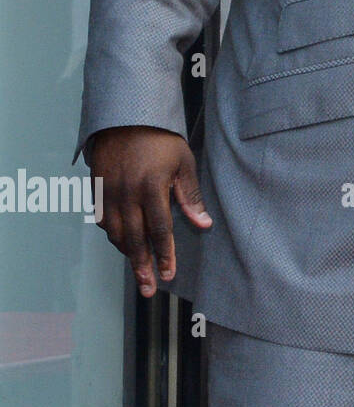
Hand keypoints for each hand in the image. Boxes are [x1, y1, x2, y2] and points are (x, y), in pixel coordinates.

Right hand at [89, 126, 210, 296]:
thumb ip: (191, 196)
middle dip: (142, 266)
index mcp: (151, 188)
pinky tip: (122, 244)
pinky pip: (102, 221)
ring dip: (127, 255)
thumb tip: (203, 224)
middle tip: (149, 289)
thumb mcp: (184, 163)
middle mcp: (127, 194)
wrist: (125, 117)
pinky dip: (113, 236)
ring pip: (115, 233)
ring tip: (138, 272)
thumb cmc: (161, 139)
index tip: (168, 274)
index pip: (159, 230)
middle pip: (134, 239)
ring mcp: (108, 193)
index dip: (164, 255)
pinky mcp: (97, 190)